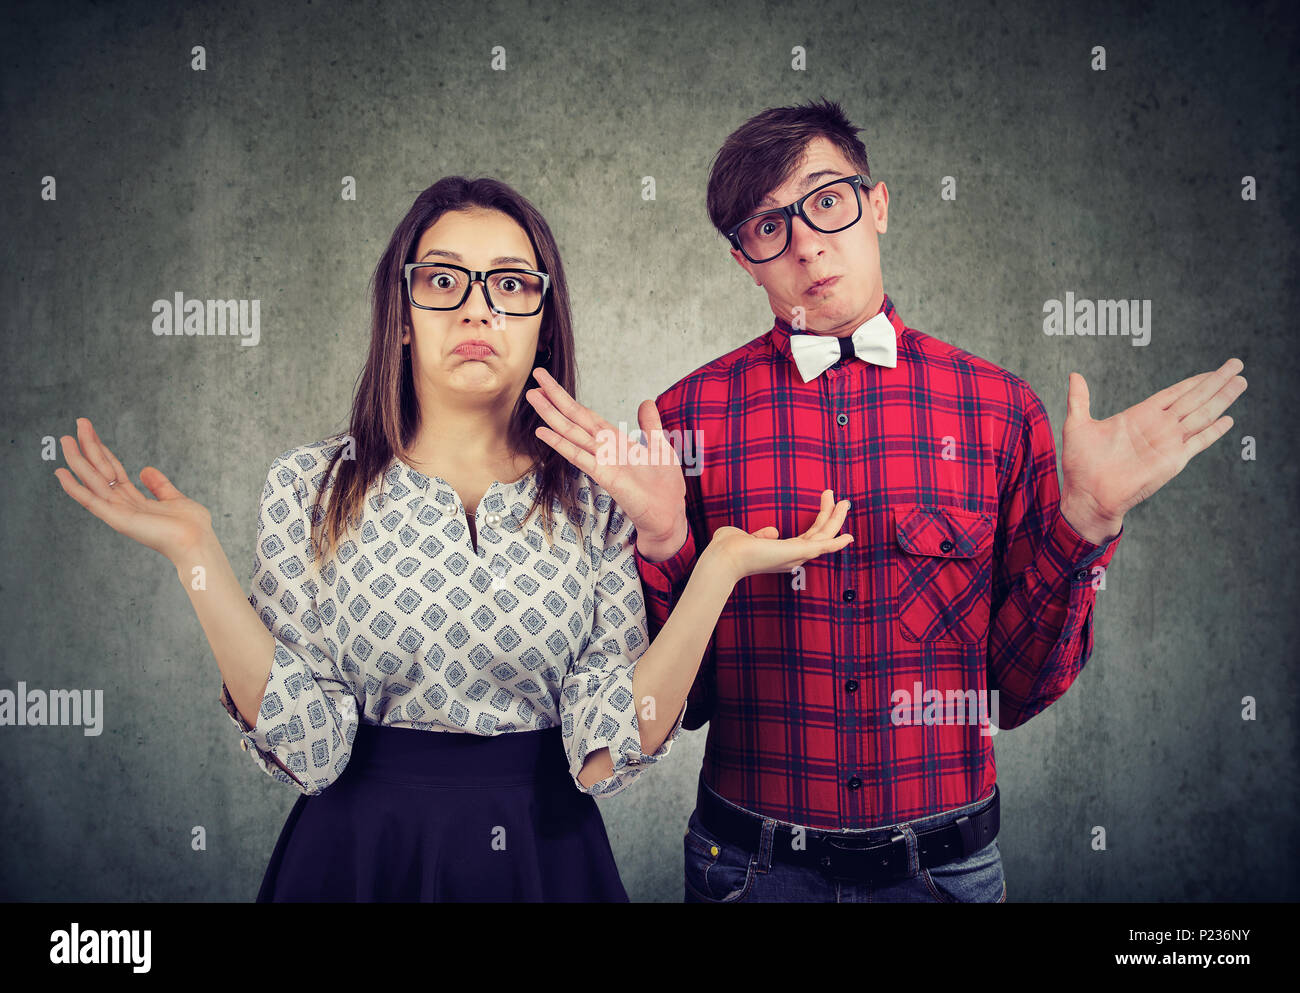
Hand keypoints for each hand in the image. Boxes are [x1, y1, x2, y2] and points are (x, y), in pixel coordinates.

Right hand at [53, 417, 214, 564]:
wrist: (197, 542)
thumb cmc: (191, 526)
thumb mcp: (175, 498)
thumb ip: (159, 485)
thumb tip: (145, 470)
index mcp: (135, 500)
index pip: (112, 470)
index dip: (102, 450)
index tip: (90, 431)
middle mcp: (122, 505)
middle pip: (100, 470)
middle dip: (89, 447)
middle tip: (78, 423)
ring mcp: (117, 512)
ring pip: (92, 481)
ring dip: (77, 460)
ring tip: (65, 439)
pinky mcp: (117, 519)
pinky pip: (90, 501)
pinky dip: (74, 488)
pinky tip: (61, 473)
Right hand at [525, 367, 685, 545]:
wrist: (668, 516)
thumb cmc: (664, 487)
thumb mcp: (661, 446)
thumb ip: (650, 424)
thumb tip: (646, 402)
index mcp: (615, 441)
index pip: (586, 415)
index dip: (568, 399)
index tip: (549, 383)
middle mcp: (604, 449)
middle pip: (574, 419)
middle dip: (555, 398)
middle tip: (535, 376)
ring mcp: (602, 462)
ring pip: (572, 434)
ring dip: (552, 415)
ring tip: (532, 397)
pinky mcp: (605, 476)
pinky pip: (579, 457)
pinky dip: (561, 444)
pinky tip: (543, 432)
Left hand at [707, 489, 853, 582]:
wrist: (724, 557)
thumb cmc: (728, 549)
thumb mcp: (748, 536)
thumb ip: (761, 534)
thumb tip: (774, 530)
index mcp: (782, 553)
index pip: (807, 537)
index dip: (820, 522)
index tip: (827, 503)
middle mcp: (792, 557)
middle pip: (820, 535)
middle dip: (832, 516)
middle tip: (843, 500)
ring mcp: (796, 555)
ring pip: (824, 536)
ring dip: (836, 519)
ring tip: (846, 502)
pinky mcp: (798, 552)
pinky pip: (824, 547)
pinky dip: (837, 542)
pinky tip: (849, 537)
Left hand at [1060, 359, 1246, 536]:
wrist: (1087, 495)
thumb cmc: (1080, 465)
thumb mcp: (1077, 425)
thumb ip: (1079, 399)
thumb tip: (1074, 374)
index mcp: (1139, 416)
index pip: (1174, 393)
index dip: (1194, 381)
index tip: (1213, 370)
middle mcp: (1158, 427)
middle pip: (1194, 398)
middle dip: (1216, 382)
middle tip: (1237, 365)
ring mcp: (1167, 443)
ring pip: (1201, 414)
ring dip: (1221, 399)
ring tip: (1240, 382)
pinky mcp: (1172, 460)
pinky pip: (1198, 442)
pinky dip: (1213, 431)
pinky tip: (1228, 419)